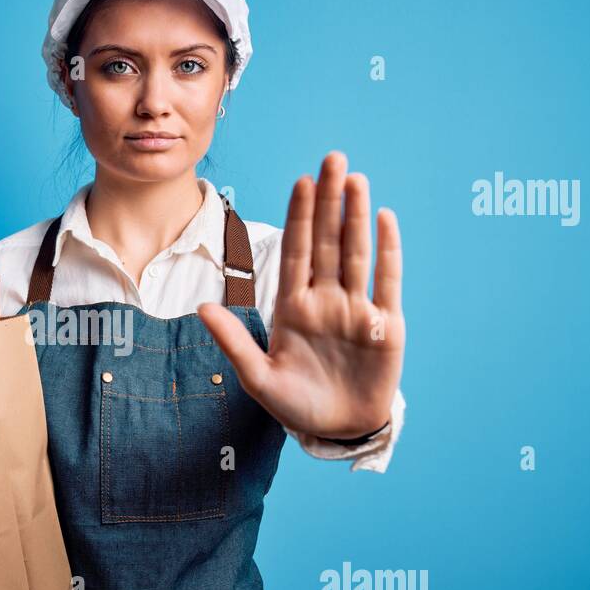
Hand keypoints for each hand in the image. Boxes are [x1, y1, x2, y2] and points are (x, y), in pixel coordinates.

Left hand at [198, 151, 404, 438]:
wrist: (338, 431)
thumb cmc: (296, 405)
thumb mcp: (258, 378)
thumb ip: (234, 342)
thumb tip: (202, 307)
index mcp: (294, 308)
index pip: (296, 252)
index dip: (299, 217)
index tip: (300, 181)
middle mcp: (326, 300)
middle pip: (328, 241)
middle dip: (329, 201)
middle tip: (331, 158)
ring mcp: (357, 310)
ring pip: (356, 253)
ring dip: (355, 216)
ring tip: (354, 178)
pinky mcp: (386, 325)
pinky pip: (387, 281)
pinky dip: (387, 250)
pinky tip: (384, 218)